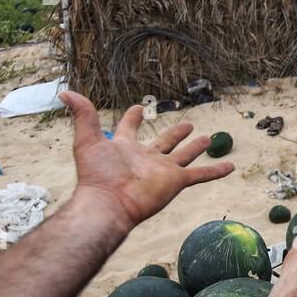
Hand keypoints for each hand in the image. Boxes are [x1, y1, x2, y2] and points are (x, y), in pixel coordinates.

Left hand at [62, 91, 232, 229]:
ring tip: (209, 139)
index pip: (129, 128)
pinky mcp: (176, 181)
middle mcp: (146, 158)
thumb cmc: (96, 174)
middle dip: (175, 133)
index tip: (138, 108)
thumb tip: (65, 93)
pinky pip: (200, 175)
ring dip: (196, 148)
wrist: (109, 204)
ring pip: (184, 155)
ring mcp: (162, 170)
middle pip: (164, 142)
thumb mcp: (87, 139)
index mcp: (125, 147)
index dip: (132, 117)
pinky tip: (230, 166)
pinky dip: (216, 172)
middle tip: (188, 124)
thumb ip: (82, 115)